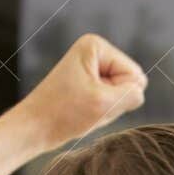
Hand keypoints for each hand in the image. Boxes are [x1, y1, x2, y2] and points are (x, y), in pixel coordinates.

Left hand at [18, 33, 147, 149]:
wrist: (34, 128)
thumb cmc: (63, 113)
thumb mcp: (104, 104)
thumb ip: (132, 94)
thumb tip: (139, 91)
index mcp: (96, 46)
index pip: (134, 75)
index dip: (118, 94)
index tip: (90, 98)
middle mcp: (95, 52)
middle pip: (130, 82)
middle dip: (114, 101)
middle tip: (88, 106)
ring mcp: (93, 68)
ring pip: (122, 94)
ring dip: (108, 108)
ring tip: (84, 110)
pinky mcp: (90, 84)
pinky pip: (112, 101)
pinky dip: (102, 112)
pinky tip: (84, 113)